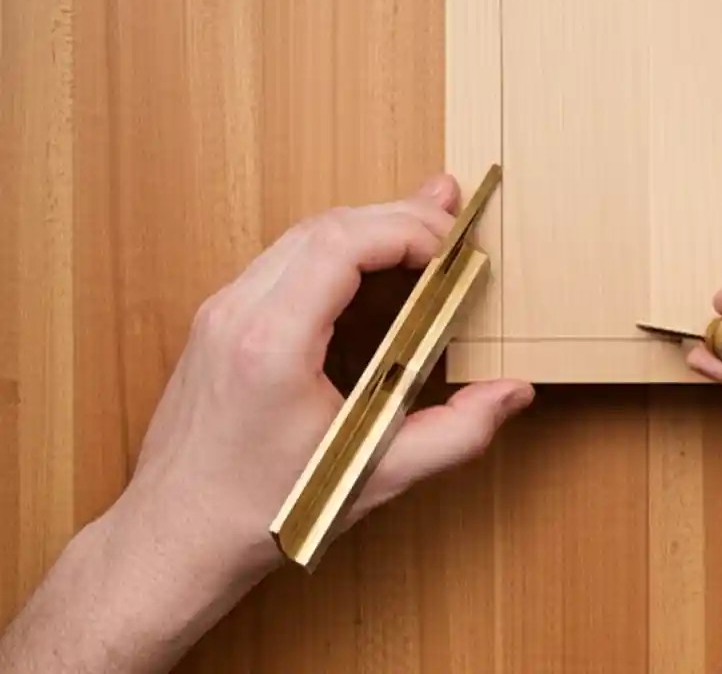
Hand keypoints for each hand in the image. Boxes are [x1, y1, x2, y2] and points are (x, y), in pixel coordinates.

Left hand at [112, 174, 532, 581]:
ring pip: (302, 235)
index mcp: (271, 345)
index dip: (406, 230)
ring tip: (426, 234)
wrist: (176, 536)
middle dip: (398, 218)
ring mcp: (221, 311)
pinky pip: (284, 261)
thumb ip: (455, 433)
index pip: (341, 243)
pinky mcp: (219, 320)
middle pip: (326, 225)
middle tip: (454, 230)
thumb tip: (511, 392)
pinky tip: (375, 265)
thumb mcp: (374, 476)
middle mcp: (237, 313)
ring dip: (368, 229)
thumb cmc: (264, 513)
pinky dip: (337, 251)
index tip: (452, 251)